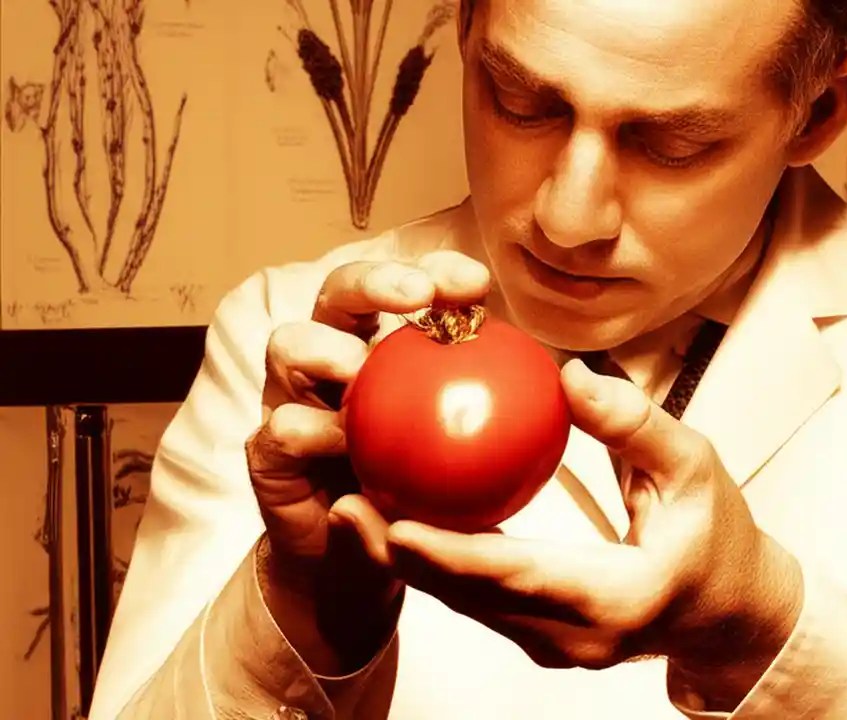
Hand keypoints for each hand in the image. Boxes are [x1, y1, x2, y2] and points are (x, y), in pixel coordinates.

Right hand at [244, 252, 490, 674]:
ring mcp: (293, 399)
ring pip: (290, 346)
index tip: (476, 285)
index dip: (436, 277)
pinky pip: (275, 431)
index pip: (408, 291)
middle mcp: (335, 359)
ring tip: (358, 368)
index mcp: (386, 345)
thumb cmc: (430, 497)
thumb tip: (577, 381)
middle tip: (414, 297)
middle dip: (374, 283)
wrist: (368, 565)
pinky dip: (298, 429)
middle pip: (340, 294)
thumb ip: (510, 413)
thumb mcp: (480, 455)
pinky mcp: (268, 455)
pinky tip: (324, 435)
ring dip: (324, 350)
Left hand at [340, 358, 803, 706]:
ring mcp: (557, 648)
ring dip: (408, 563)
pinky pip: (479, 604)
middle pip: (473, 600)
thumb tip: (568, 375)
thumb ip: (634, 425)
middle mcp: (578, 637)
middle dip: (402, 557)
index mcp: (619, 598)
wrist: (730, 609)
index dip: (451, 555)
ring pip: (466, 607)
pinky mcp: (543, 642)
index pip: (521, 577)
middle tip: (346, 504)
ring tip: (354, 510)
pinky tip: (401, 523)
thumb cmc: (717, 534)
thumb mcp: (694, 467)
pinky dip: (438, 567)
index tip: (394, 520)